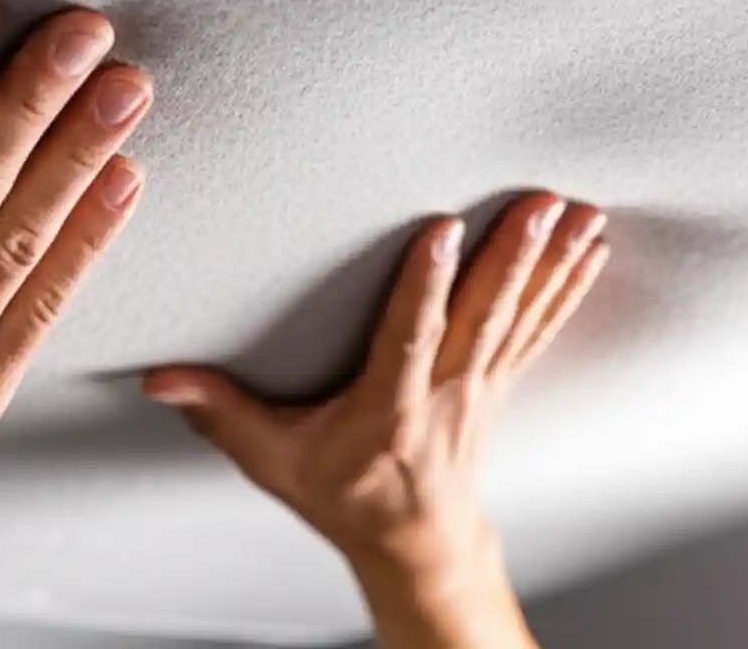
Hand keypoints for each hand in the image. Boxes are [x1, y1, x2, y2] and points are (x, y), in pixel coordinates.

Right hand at [144, 193, 607, 646]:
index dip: (426, 284)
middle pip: (484, 317)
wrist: (412, 544)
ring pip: (520, 317)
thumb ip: (220, 412)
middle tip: (543, 204)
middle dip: (515, 258)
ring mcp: (479, 387)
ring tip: (579, 213)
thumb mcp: (273, 460)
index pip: (410, 336)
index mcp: (389, 408)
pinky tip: (586, 255)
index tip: (443, 230)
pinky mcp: (496, 382)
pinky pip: (537, 329)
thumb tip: (162, 378)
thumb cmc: (346, 498)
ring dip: (551, 264)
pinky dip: (563, 289)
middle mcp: (444, 394)